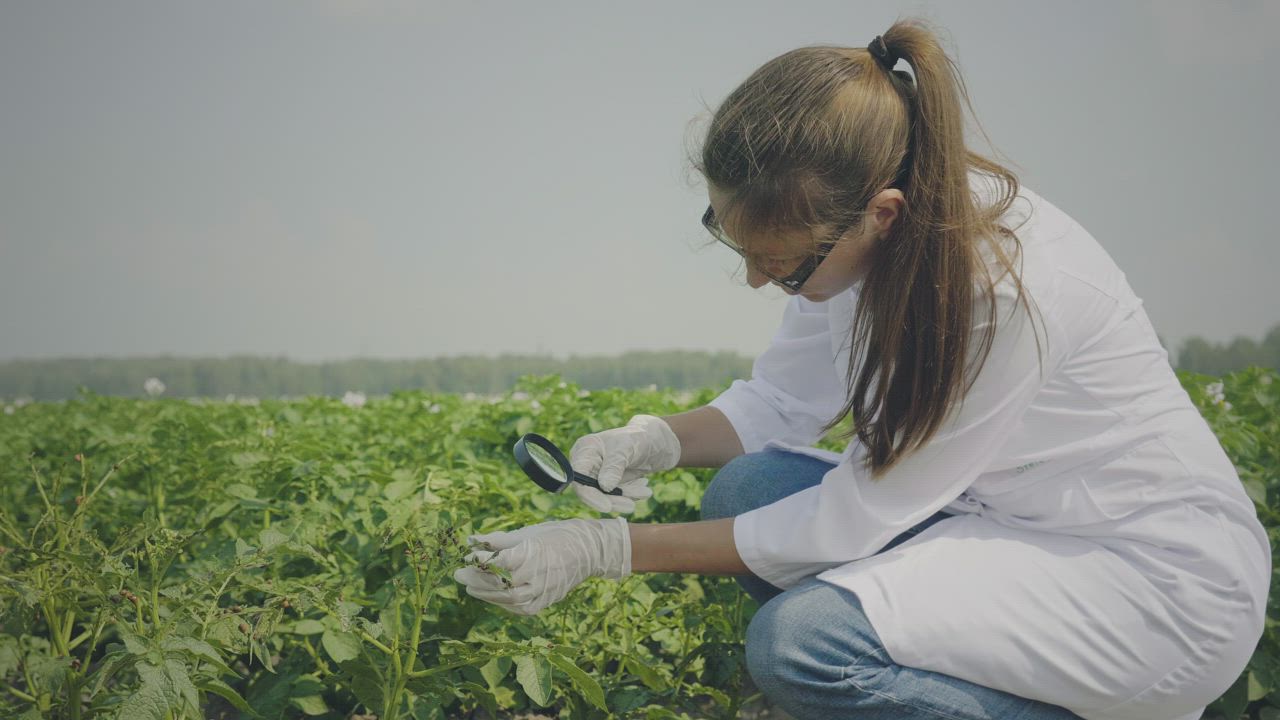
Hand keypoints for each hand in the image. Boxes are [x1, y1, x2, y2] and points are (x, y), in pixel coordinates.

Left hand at [452, 518, 629, 615]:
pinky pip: (519, 608)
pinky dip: (503, 603)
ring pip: (506, 599)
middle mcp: (535, 576)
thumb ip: (498, 540)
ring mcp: (541, 592)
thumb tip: (472, 541)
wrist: (588, 551)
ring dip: (486, 594)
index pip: (496, 562)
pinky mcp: (545, 602)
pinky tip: (492, 595)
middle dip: (476, 579)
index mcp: (531, 555)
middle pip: (498, 583)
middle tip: (459, 575)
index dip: (478, 561)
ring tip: (471, 587)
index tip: (465, 557)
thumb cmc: (556, 536)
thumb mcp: (527, 532)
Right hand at [568, 415, 680, 512]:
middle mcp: (587, 464)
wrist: (654, 442)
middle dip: (612, 500)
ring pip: (604, 497)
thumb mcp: (626, 449)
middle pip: (590, 491)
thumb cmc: (638, 438)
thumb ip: (614, 467)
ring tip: (646, 491)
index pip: (579, 478)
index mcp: (585, 450)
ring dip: (625, 498)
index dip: (590, 495)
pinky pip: (615, 497)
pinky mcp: (608, 484)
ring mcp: (597, 475)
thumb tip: (604, 487)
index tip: (607, 506)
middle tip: (631, 506)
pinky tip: (643, 488)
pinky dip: (629, 496)